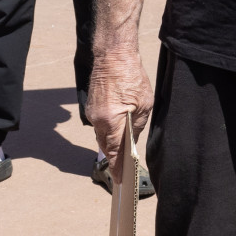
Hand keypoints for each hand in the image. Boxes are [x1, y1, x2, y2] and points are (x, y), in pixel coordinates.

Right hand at [88, 50, 155, 168]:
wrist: (113, 55)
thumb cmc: (131, 77)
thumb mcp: (144, 105)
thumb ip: (137, 126)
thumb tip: (132, 142)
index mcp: (110, 121)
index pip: (113, 152)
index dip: (117, 167)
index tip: (120, 179)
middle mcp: (97, 119)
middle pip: (106, 145)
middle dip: (115, 157)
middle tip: (124, 169)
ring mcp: (92, 113)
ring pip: (102, 135)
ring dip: (111, 143)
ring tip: (123, 153)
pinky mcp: (91, 106)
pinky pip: (100, 125)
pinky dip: (108, 131)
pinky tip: (117, 133)